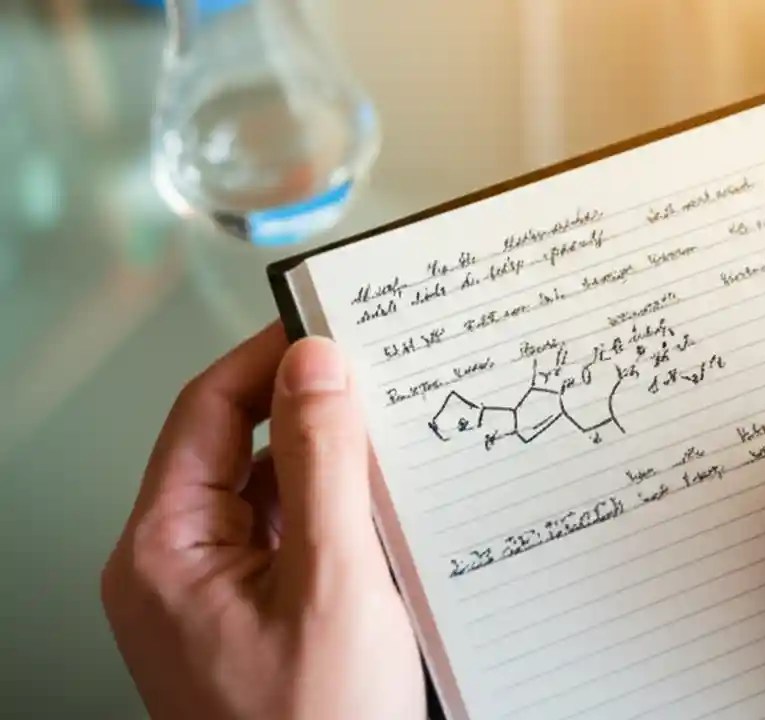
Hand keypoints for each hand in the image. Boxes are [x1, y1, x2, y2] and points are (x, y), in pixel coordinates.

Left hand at [101, 324, 423, 719]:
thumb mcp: (332, 580)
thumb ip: (321, 463)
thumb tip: (316, 364)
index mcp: (165, 551)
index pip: (206, 413)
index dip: (268, 360)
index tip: (329, 329)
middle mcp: (177, 569)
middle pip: (237, 450)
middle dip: (311, 415)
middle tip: (381, 386)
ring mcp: (215, 597)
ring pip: (271, 495)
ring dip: (332, 470)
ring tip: (397, 457)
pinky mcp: (255, 619)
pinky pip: (291, 541)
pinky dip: (338, 519)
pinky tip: (389, 518)